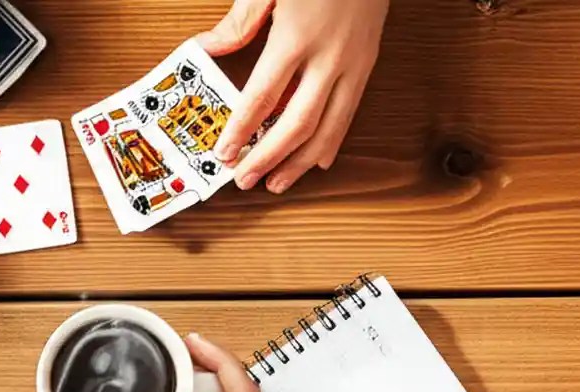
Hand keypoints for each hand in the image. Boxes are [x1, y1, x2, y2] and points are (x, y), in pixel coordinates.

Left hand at [199, 0, 388, 192]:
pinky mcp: (369, 62)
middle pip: (298, 122)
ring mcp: (355, 62)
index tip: (224, 153)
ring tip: (277, 183)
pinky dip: (332, 140)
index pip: (263, 97)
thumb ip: (240, 21)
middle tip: (244, 179)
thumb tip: (210, 48)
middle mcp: (330, 56)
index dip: (241, 130)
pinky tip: (317, 160)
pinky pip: (350, 112)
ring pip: (330, 127)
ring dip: (301, 161)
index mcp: (298, 36)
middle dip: (269, 157)